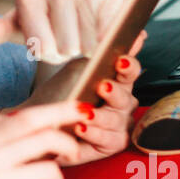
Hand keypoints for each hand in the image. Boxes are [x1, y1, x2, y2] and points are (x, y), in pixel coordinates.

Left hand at [0, 0, 126, 63]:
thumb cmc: (49, 8)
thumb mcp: (20, 19)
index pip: (40, 48)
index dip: (48, 52)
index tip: (49, 39)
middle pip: (65, 48)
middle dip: (69, 50)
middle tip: (70, 35)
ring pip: (89, 45)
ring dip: (89, 48)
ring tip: (85, 32)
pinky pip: (111, 36)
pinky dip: (109, 40)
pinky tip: (103, 28)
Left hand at [44, 31, 145, 166]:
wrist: (41, 119)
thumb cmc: (63, 92)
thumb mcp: (80, 68)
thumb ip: (105, 52)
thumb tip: (138, 33)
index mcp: (118, 82)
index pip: (131, 71)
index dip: (129, 66)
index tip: (120, 61)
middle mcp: (123, 104)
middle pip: (126, 98)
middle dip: (114, 93)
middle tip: (102, 86)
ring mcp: (118, 125)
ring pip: (116, 121)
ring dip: (100, 116)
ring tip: (85, 112)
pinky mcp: (109, 145)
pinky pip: (108, 141)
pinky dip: (94, 134)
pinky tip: (81, 127)